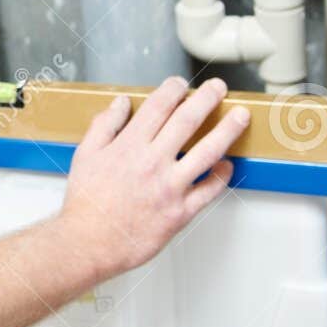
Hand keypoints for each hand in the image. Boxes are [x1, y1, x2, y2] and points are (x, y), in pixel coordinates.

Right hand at [57, 76, 249, 278]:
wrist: (88, 242)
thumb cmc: (86, 203)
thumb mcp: (86, 155)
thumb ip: (104, 125)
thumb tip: (121, 103)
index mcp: (129, 145)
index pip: (158, 106)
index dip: (173, 89)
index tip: (181, 84)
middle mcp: (153, 162)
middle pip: (188, 121)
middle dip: (208, 98)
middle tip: (219, 88)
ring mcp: (169, 187)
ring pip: (207, 152)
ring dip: (228, 130)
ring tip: (240, 117)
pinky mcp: (180, 212)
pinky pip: (209, 191)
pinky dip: (222, 176)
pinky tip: (227, 165)